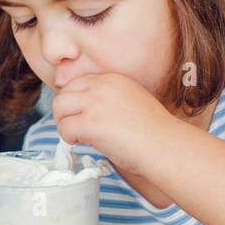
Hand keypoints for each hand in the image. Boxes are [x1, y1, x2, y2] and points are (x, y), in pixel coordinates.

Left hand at [51, 72, 176, 175]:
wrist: (165, 145)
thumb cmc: (153, 131)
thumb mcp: (131, 100)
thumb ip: (108, 99)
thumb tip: (86, 110)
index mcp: (113, 79)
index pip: (79, 82)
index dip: (75, 100)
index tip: (80, 113)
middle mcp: (102, 86)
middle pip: (65, 93)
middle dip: (65, 111)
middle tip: (73, 126)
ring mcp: (95, 103)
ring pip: (59, 107)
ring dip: (63, 123)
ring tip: (77, 135)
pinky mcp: (90, 123)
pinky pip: (64, 128)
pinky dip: (68, 139)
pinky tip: (82, 143)